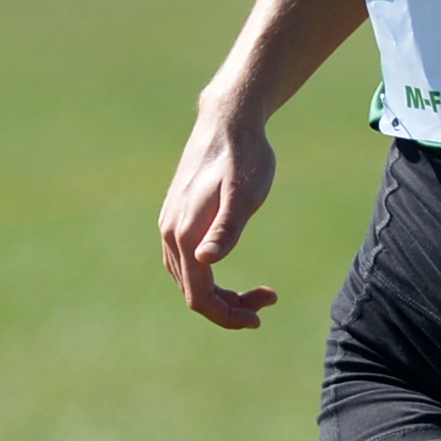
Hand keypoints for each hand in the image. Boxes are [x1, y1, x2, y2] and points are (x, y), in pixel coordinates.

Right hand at [158, 107, 279, 329]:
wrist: (228, 121)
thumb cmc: (245, 156)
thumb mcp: (245, 194)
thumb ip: (227, 228)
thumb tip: (206, 262)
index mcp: (185, 234)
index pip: (199, 296)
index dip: (227, 315)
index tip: (260, 318)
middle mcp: (171, 234)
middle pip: (194, 292)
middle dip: (230, 306)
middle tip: (269, 298)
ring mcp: (171, 225)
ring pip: (190, 279)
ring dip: (222, 293)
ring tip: (260, 291)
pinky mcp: (177, 217)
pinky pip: (187, 261)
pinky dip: (211, 275)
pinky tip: (232, 267)